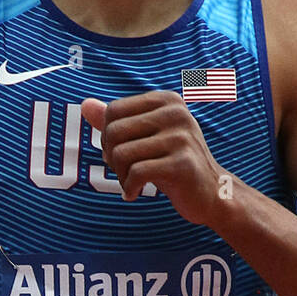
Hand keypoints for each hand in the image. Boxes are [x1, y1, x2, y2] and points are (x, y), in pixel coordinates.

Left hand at [82, 91, 229, 223]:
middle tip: (125, 173)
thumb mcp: (145, 139)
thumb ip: (116, 121)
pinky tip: (134, 195)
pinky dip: (128, 189)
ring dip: (119, 176)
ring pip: (122, 154)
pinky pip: (136, 173)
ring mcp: (181, 137)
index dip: (108, 137)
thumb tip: (85, 104)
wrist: (211, 194)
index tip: (121, 155)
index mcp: (166, 100)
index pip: (113, 111)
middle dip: (111, 158)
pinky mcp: (182, 164)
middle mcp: (175, 113)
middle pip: (114, 132)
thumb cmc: (172, 163)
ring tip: (131, 184)